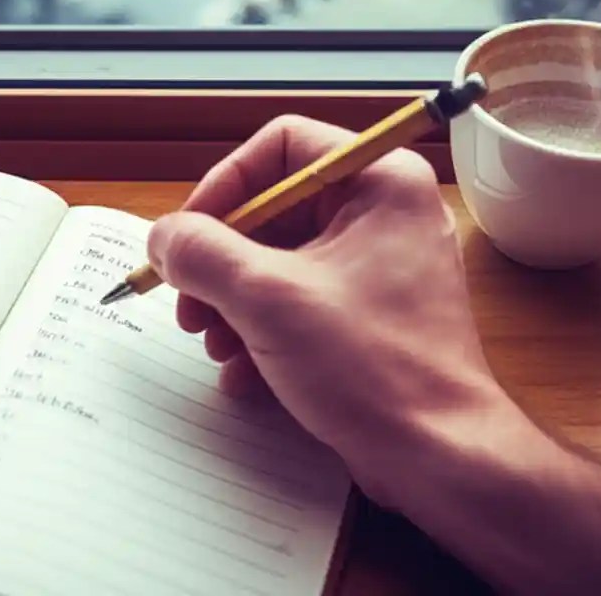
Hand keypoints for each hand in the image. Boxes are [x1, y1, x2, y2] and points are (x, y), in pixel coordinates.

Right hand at [146, 116, 516, 504]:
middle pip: (274, 210)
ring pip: (281, 260)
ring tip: (214, 346)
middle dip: (221, 261)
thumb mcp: (266, 298)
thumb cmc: (371, 366)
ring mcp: (381, 265)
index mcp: (379, 181)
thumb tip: (162, 237)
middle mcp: (385, 212)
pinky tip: (242, 373)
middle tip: (189, 304)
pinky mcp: (372, 314)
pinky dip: (263, 330)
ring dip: (233, 302)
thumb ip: (202, 254)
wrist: (438, 455)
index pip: (280, 146)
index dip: (223, 186)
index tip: (187, 237)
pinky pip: (302, 300)